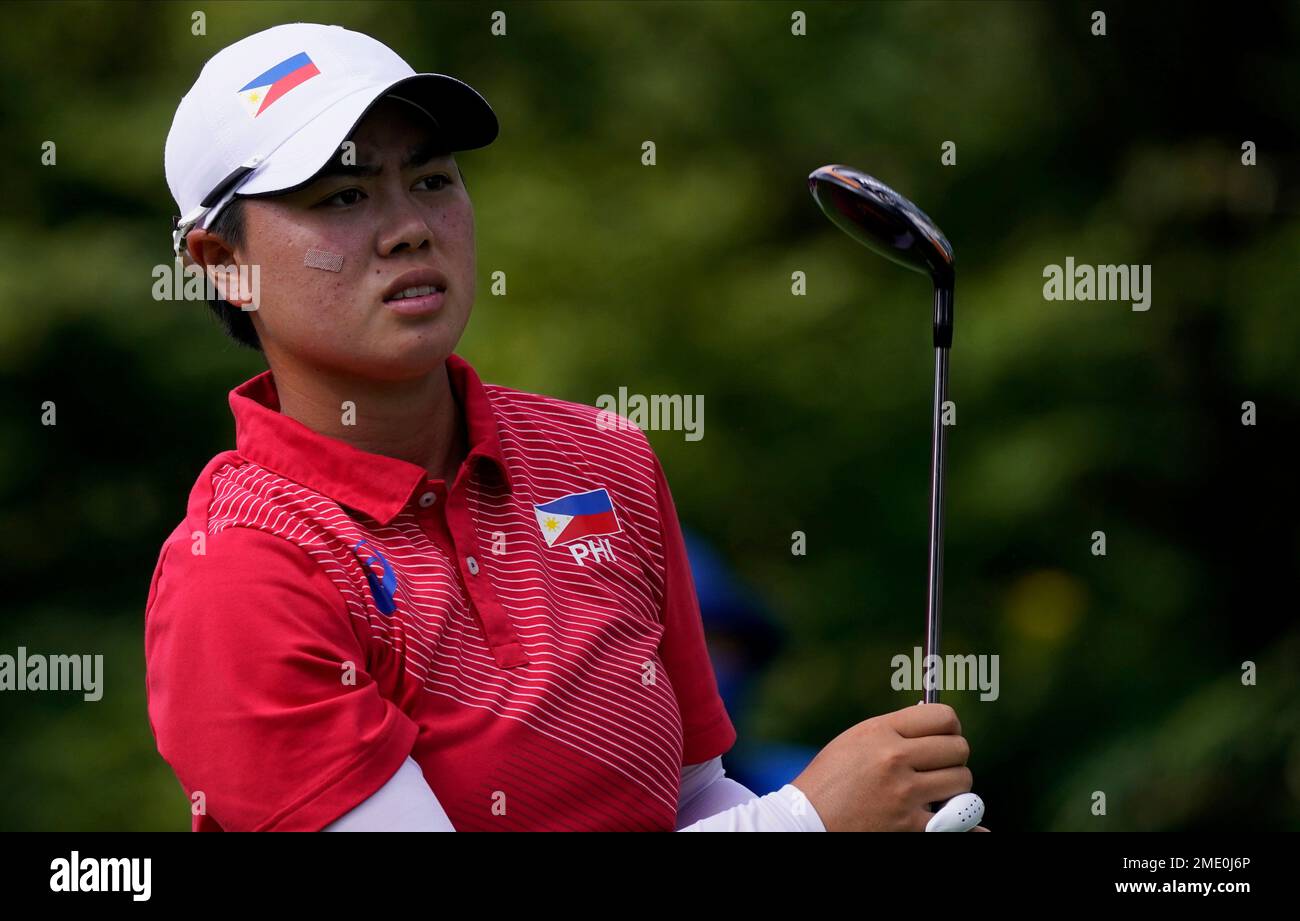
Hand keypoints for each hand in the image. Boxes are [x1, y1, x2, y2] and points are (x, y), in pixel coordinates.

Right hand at [791, 703, 972, 831]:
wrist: (806, 821)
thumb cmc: (830, 780)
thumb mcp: (855, 742)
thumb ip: (894, 731)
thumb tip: (939, 724)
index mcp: (879, 732)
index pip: (942, 716)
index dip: (950, 727)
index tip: (946, 736)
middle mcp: (894, 759)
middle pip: (958, 749)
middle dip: (954, 758)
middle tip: (940, 766)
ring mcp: (903, 795)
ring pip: (962, 782)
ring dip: (954, 789)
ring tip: (934, 791)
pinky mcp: (910, 827)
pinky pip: (958, 821)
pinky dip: (963, 821)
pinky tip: (961, 819)